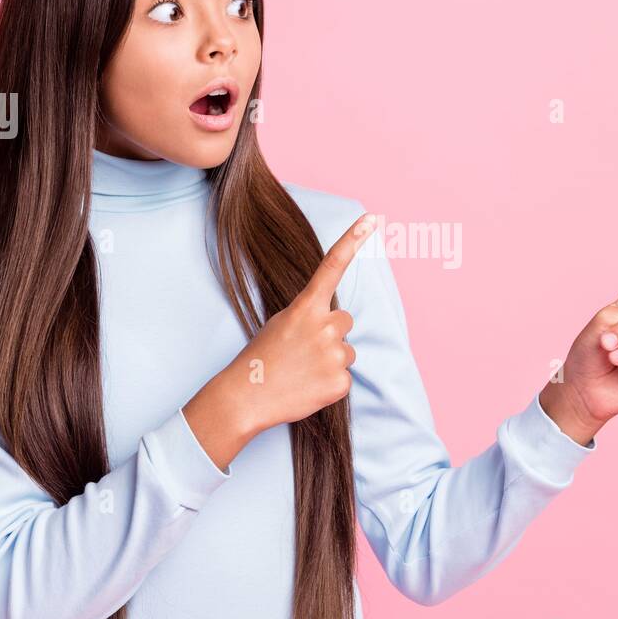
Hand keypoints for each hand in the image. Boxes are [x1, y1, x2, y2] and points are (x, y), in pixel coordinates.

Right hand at [219, 210, 377, 435]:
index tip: (371, 220)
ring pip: (347, 351)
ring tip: (303, 371)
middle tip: (303, 350)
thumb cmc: (262, 359)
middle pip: (345, 321)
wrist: (246, 397)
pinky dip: (329, 383)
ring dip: (330, 359)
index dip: (353, 241)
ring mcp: (334, 354)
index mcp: (305, 308)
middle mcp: (324, 326)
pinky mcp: (341, 382)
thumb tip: (336, 323)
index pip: (332, 267)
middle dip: (331, 333)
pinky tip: (308, 386)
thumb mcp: (281, 324)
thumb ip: (310, 315)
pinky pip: (345, 377)